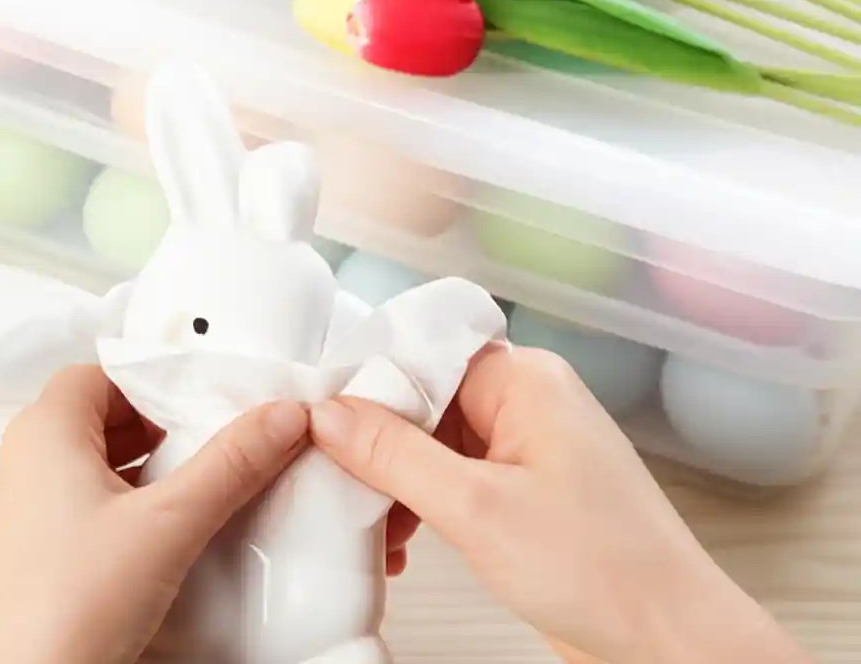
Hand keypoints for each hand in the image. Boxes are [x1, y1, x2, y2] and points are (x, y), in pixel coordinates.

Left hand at [0, 365, 309, 663]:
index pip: (97, 373)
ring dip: (135, 473)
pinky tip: (150, 545)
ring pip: (81, 468)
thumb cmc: (69, 606)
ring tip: (187, 497)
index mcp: (43, 434)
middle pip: (91, 418)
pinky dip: (112, 512)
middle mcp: (17, 466)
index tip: (201, 400)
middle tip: (205, 447)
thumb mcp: (170, 524)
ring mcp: (12, 515)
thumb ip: (231, 464)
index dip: (151, 381)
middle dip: (153, 429)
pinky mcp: (18, 559)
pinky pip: (69, 512)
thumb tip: (278, 417)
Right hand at [310, 344, 811, 663]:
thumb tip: (329, 414)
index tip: (319, 420)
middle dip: (374, 444)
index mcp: (525, 380)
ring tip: (370, 528)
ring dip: (393, 483)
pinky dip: (420, 506)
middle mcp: (526, 402)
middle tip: (334, 482)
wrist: (668, 640)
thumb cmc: (604, 571)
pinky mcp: (523, 490)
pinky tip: (399, 544)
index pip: (421, 353)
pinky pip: (452, 478)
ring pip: (431, 443)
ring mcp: (526, 447)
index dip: (366, 384)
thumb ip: (395, 455)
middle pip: (421, 398)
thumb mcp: (476, 509)